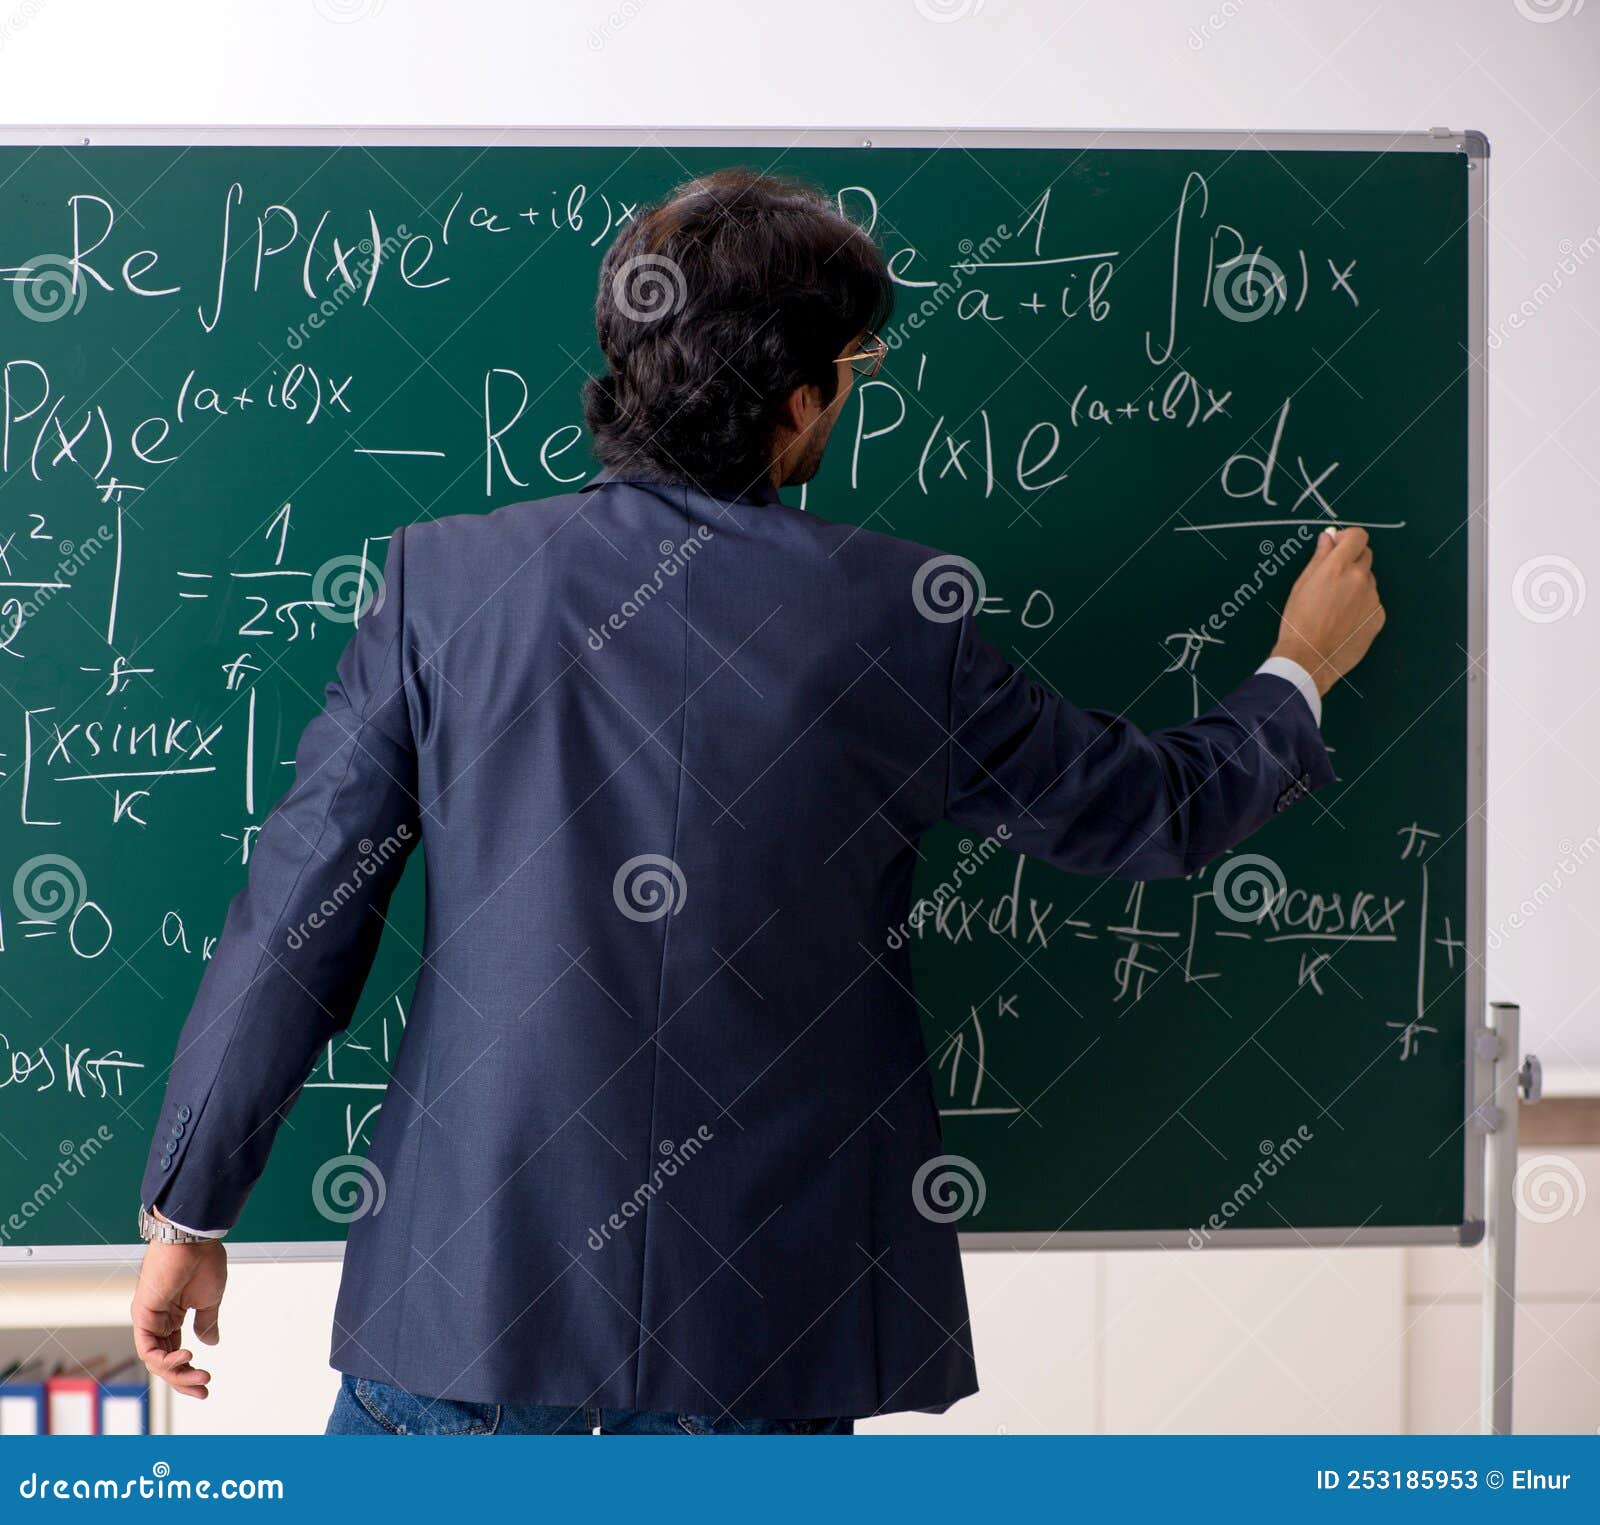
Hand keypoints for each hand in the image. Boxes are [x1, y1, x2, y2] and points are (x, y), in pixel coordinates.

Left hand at [131, 1231, 226, 1399]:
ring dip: (178, 1372)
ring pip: (156, 1360)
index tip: (207, 1383)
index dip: (189, 1371)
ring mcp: (148, 1320)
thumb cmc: (203, 1261)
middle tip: (204, 1389)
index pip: (176, 1353)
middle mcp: (157, 1322)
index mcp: (172, 1317)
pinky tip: (187, 1356)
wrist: (194, 1239)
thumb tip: (211, 1342)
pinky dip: (165, 1358)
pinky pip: (148, 1348)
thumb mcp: (210, 1299)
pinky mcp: (143, 1315)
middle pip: (165, 1361)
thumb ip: (207, 1322)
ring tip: (201, 1374)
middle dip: (184, 1379)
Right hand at [1271, 526, 1385, 695]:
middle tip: (1333, 580)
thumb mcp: (1301, 586)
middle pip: (1366, 556)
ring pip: (1368, 581)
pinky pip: (1372, 603)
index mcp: (1337, 567)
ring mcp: (1372, 598)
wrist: (1310, 659)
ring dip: (1356, 586)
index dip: (1346, 538)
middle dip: (1351, 561)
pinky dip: (1361, 606)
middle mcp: (1359, 579)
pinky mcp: (1379, 617)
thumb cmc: (1298, 623)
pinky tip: (1344, 621)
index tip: (1337, 547)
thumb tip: (1328, 538)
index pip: (1357, 536)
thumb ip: (1318, 559)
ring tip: (1335, 607)